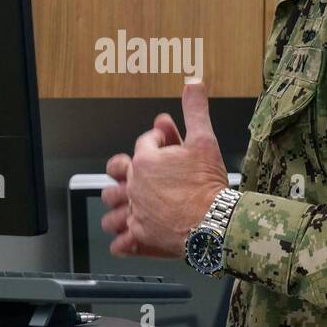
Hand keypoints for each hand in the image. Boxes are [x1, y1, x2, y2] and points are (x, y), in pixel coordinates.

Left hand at [100, 81, 229, 258]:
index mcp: (146, 160)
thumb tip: (193, 83)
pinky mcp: (139, 237)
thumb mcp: (204, 140)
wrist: (213, 223)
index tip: (166, 141)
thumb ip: (195, 110)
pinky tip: (127, 242)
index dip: (157, 139)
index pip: (144, 142)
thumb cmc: (208, 185)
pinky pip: (120, 243)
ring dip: (118, 207)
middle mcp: (134, 186)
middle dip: (123, 170)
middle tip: (134, 173)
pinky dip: (122, 243)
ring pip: (112, 208)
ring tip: (127, 207)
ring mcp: (134, 212)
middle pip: (116, 173)